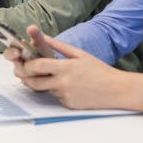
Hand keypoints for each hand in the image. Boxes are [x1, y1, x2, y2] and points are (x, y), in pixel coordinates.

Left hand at [5, 29, 142, 111]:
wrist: (116, 90)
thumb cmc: (98, 69)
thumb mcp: (79, 54)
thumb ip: (58, 46)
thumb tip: (42, 37)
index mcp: (65, 68)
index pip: (37, 66)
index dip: (27, 65)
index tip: (26, 62)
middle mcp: (63, 84)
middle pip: (34, 83)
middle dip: (27, 78)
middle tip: (27, 73)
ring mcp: (65, 96)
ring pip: (46, 90)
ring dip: (44, 84)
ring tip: (50, 76)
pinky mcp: (69, 105)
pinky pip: (56, 97)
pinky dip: (57, 91)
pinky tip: (68, 86)